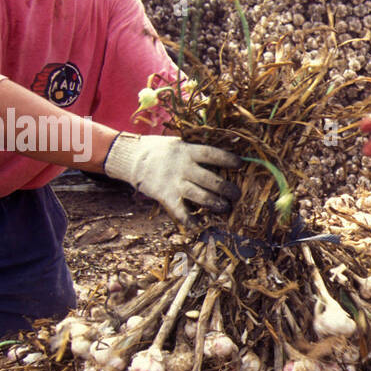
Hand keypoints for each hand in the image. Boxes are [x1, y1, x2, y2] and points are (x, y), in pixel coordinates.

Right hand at [103, 133, 240, 224]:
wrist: (130, 157)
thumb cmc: (159, 150)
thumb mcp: (178, 143)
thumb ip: (195, 150)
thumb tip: (220, 156)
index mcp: (187, 150)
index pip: (211, 154)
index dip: (227, 159)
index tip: (240, 164)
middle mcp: (182, 166)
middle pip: (209, 179)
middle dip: (226, 188)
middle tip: (237, 194)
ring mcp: (173, 182)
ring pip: (199, 195)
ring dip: (215, 203)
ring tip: (226, 208)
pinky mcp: (164, 195)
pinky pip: (180, 211)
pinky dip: (190, 221)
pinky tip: (200, 226)